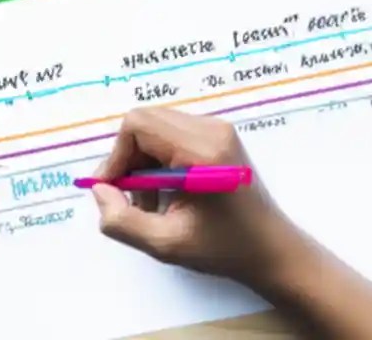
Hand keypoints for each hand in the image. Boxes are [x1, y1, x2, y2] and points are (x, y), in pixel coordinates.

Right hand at [91, 108, 371, 339]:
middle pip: (145, 121)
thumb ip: (122, 220)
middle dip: (128, 158)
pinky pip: (172, 134)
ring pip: (156, 126)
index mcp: (203, 151)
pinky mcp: (219, 136)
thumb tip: (99, 191)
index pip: (139, 125)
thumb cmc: (225, 248)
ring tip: (152, 202)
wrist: (272, 250)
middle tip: (129, 198)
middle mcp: (212, 129)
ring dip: (143, 161)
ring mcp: (219, 129)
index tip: (112, 190)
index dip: (116, 155)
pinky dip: (159, 160)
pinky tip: (168, 192)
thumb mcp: (165, 244)